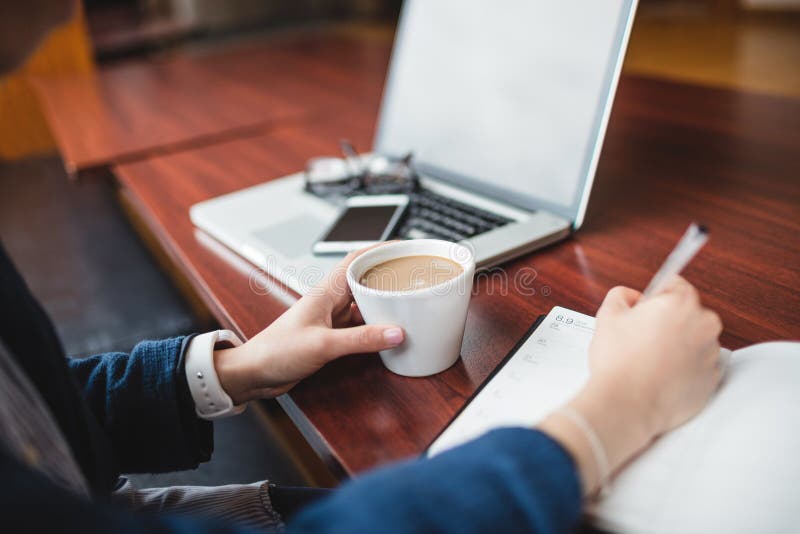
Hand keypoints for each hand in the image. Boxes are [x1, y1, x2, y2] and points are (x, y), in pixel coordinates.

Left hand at [213, 247, 404, 402]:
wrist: (254, 373)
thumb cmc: (276, 351)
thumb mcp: (323, 344)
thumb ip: (361, 339)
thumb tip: (396, 333)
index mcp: (326, 291)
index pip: (356, 258)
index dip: (380, 249)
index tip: (403, 247)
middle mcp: (330, 301)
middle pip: (365, 280)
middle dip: (388, 276)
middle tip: (414, 278)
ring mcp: (330, 318)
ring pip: (364, 303)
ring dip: (383, 303)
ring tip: (408, 304)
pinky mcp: (331, 336)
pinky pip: (359, 325)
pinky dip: (375, 326)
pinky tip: (387, 332)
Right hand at [539, 276, 722, 494]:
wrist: (627, 405)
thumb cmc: (619, 363)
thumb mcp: (608, 316)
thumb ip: (621, 295)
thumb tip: (631, 297)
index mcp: (681, 303)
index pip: (674, 284)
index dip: (654, 297)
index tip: (644, 310)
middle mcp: (704, 325)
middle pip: (687, 312)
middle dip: (667, 321)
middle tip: (642, 338)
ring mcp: (711, 354)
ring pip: (694, 339)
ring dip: (677, 344)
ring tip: (649, 360)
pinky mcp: (712, 379)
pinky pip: (699, 365)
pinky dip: (684, 367)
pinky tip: (660, 374)